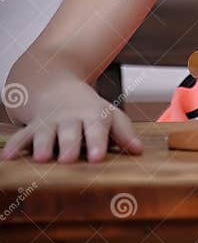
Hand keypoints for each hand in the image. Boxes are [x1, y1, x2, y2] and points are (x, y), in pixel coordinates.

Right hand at [1, 78, 143, 163]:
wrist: (56, 83)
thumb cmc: (88, 108)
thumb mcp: (109, 114)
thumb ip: (124, 132)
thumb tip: (139, 150)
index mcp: (93, 116)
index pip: (97, 129)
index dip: (97, 142)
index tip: (97, 157)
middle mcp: (71, 119)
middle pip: (70, 133)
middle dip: (69, 144)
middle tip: (69, 158)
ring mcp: (50, 122)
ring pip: (45, 133)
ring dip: (43, 145)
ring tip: (42, 157)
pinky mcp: (32, 126)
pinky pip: (22, 135)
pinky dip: (15, 145)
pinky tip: (8, 157)